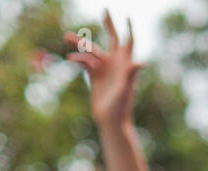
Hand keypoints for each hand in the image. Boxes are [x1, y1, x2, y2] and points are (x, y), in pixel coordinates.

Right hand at [63, 10, 140, 127]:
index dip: (128, 29)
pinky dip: (79, 59)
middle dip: (108, 25)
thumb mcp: (124, 89)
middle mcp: (116, 64)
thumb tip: (141, 62)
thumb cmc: (120, 107)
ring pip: (93, 50)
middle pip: (113, 39)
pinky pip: (86, 62)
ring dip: (81, 43)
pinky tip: (71, 60)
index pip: (128, 42)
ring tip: (66, 37)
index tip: (127, 16)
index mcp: (124, 65)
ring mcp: (105, 70)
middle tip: (105, 9)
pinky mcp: (95, 77)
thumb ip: (131, 74)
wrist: (111, 122)